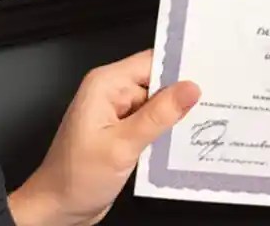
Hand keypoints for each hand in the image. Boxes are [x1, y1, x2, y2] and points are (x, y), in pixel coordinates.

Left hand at [7, 50, 200, 225]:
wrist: (57, 209)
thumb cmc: (75, 178)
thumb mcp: (122, 146)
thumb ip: (158, 116)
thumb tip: (190, 89)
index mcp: (106, 85)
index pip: (152, 62)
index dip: (181, 67)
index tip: (210, 75)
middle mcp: (111, 93)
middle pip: (158, 81)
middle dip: (182, 94)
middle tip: (212, 104)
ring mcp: (118, 112)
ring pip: (159, 103)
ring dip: (176, 115)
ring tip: (201, 123)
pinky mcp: (123, 130)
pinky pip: (153, 121)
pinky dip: (167, 129)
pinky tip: (182, 138)